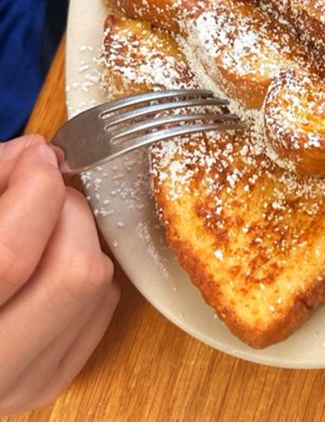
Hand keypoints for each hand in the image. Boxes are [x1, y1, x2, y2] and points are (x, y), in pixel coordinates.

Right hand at [0, 135, 119, 414]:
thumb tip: (35, 153)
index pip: (10, 255)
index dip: (36, 191)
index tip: (37, 158)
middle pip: (71, 274)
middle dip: (67, 212)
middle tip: (43, 189)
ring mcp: (19, 383)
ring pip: (94, 288)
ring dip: (80, 237)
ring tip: (42, 223)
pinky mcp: (46, 383)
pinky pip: (100, 309)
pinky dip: (85, 271)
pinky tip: (48, 261)